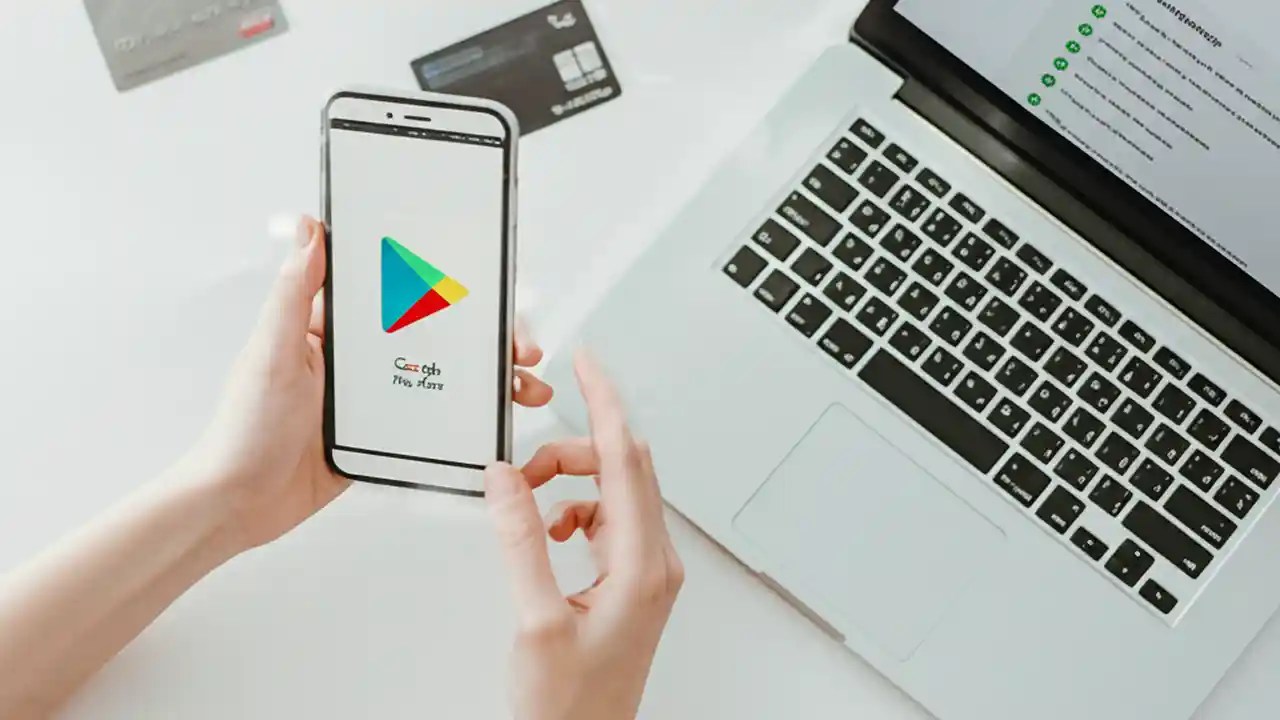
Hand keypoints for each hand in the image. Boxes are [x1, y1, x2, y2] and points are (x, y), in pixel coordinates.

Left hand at [190, 216, 553, 551]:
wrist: (239, 506)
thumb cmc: (243, 431)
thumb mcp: (272, 354)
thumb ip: (294, 294)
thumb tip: (311, 230)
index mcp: (329, 329)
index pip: (396, 292)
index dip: (444, 286)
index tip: (484, 287)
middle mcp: (354, 359)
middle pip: (433, 334)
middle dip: (483, 338)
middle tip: (520, 347)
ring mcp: (370, 399)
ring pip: (441, 376)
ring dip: (485, 379)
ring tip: (522, 388)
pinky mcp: (379, 437)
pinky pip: (431, 419)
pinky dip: (466, 417)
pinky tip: (493, 420)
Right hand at [486, 350, 683, 719]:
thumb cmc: (569, 703)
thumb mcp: (535, 617)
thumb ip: (519, 541)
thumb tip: (506, 478)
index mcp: (642, 565)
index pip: (628, 459)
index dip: (606, 402)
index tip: (589, 363)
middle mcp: (654, 562)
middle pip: (622, 469)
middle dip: (572, 451)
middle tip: (523, 460)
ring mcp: (644, 572)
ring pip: (611, 493)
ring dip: (567, 484)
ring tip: (526, 505)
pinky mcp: (629, 581)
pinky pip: (605, 520)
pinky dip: (572, 512)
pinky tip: (547, 534)